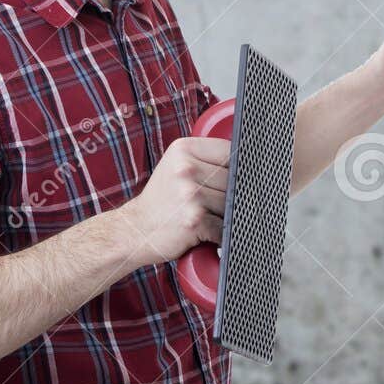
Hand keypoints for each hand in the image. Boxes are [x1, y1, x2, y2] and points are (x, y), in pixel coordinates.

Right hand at [116, 135, 228, 266]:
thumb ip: (207, 160)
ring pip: (231, 203)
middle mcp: (186, 169)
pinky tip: (202, 230)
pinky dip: (219, 233)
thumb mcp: (177, 167)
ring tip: (203, 215)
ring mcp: (190, 194)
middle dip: (229, 194)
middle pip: (234, 179)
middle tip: (208, 203)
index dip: (236, 168)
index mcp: (183, 149)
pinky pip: (224, 226)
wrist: (135, 230)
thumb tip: (248, 164)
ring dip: (224, 215)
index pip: (230, 152)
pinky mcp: (195, 220)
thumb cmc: (162, 199)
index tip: (229, 178)